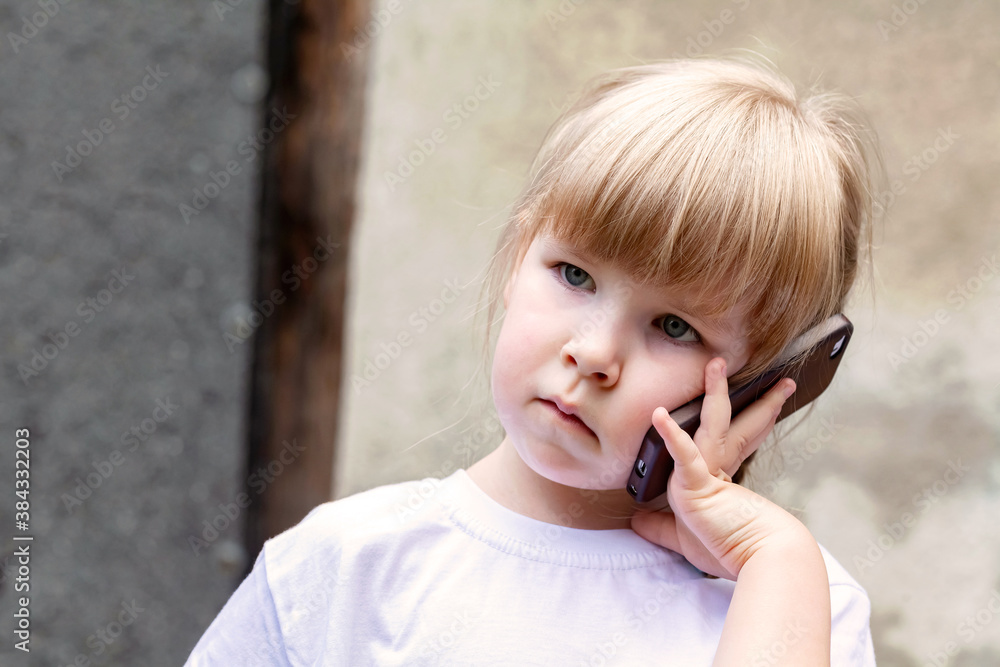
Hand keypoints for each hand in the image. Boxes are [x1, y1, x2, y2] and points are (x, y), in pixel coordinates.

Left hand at [631, 357, 805, 578]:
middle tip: (777, 382)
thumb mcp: (684, 538)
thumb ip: (659, 527)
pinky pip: (683, 453)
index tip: (769, 408)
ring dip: (715, 391)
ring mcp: (710, 472)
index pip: (739, 442)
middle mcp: (720, 470)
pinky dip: (670, 434)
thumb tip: (636, 520)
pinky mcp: (699, 483)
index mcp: (722, 479)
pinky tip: (659, 415)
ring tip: (716, 365)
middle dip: (758, 401)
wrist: (760, 560)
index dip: (756, 424)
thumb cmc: (731, 550)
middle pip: (740, 426)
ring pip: (713, 422)